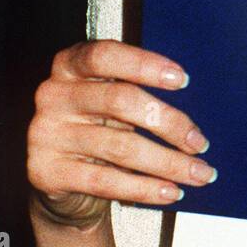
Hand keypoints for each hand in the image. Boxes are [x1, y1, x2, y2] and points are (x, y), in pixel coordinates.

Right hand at [27, 39, 215, 229]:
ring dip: (168, 163)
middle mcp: (53, 95)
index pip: (105, 56)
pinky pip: (106, 181)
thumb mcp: (113, 103)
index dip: (144, 64)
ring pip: (120, 146)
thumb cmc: (99, 129)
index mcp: (70, 66)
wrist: (63, 181)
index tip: (182, 79)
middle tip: (199, 142)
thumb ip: (138, 95)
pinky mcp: (47, 171)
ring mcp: (46, 134)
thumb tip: (192, 121)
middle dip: (169, 123)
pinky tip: (170, 191)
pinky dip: (145, 188)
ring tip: (198, 173)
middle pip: (120, 100)